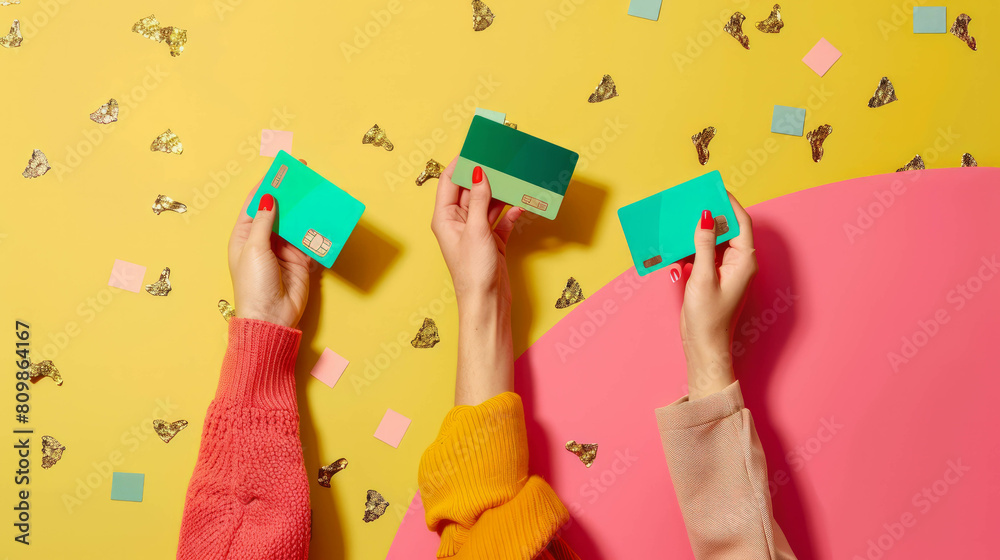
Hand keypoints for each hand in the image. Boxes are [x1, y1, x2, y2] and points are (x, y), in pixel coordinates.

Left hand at [228, 171, 312, 328]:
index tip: (280, 171)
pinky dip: (315, 229)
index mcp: (244, 236)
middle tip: (304, 177)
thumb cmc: (254, 284)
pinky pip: (309, 239)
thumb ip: (263, 222)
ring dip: (303, 210)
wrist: (272, 317)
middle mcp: (264, 240)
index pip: (254, 205)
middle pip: (277, 211)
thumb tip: (269, 197)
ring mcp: (283, 250)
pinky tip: (323, 216)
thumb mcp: (254, 248)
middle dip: (289, 195)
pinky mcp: (300, 260)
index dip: (266, 186)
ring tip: (315, 193)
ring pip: (294, 223)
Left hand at [431, 158, 523, 307]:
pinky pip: (502, 220)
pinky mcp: (492, 241)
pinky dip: (512, 211)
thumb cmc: (473, 271)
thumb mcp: (476, 230)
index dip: (460, 164)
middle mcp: (458, 222)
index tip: (474, 148)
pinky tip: (523, 202)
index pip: (448, 182)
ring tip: (513, 174)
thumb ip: (478, 200)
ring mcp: (476, 231)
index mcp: (445, 218)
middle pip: (470, 190)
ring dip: (500, 191)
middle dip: (484, 174)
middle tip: (499, 158)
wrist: (487, 303)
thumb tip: (478, 173)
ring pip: (488, 203)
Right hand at [678, 194, 756, 399]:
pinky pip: (705, 255)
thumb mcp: (703, 277)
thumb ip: (704, 245)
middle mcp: (738, 263)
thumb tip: (705, 218)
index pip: (740, 223)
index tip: (715, 189)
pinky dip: (692, 250)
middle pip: (727, 230)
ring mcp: (726, 270)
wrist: (704, 346)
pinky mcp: (713, 278)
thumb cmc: (708, 317)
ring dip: (698, 234)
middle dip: (710, 216)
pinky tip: (679, 252)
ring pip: (714, 242)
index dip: (729, 204)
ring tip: (682, 223)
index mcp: (743, 261)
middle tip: (693, 202)